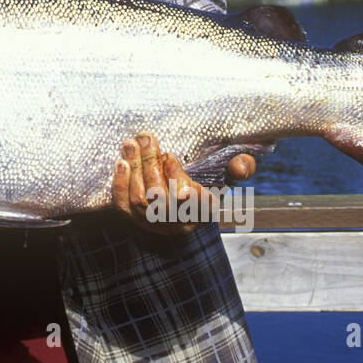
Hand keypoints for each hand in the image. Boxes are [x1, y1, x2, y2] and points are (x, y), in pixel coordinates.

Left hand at [112, 133, 253, 234]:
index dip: (177, 179)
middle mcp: (179, 222)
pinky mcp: (134, 220)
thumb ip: (242, 166)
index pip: (191, 202)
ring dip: (134, 169)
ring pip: (141, 200)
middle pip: (161, 198)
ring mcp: (154, 224)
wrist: (180, 202)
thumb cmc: (205, 181)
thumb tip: (242, 166)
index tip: (170, 155)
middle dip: (150, 164)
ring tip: (131, 144)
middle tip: (145, 138)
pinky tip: (121, 163)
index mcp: (204, 211)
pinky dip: (120, 185)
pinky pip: (124, 206)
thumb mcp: (226, 172)